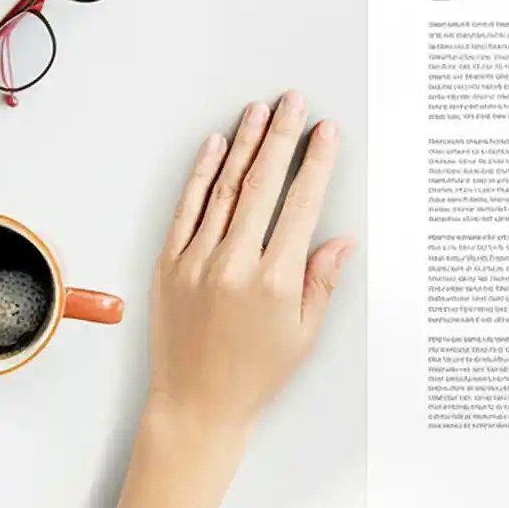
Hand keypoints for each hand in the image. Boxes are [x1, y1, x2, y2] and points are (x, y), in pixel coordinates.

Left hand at [150, 91, 354, 432]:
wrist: (196, 404)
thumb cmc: (254, 375)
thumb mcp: (304, 334)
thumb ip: (321, 282)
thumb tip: (339, 241)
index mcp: (275, 282)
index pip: (301, 205)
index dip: (316, 163)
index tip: (326, 134)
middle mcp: (235, 264)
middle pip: (263, 184)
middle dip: (282, 136)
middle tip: (294, 102)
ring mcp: (197, 261)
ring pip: (225, 188)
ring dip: (244, 144)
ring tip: (259, 111)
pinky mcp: (169, 265)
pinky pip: (187, 210)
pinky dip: (201, 175)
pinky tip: (215, 147)